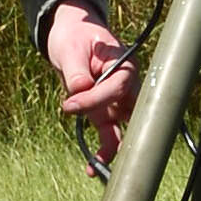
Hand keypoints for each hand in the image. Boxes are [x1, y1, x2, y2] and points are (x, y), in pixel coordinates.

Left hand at [42, 0, 139, 167]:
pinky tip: (93, 167)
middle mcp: (126, 85)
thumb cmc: (74, 35)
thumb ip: (76, 71)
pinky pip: (109, 133)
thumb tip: (80, 90)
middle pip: (131, 111)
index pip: (118, 87)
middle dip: (123, 132)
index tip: (69, 105)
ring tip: (98, 167)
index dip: (95, 99)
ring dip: (113, 147)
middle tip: (106, 152)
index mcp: (124, 64)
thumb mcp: (70, 49)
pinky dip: (104, 151)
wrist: (70, 33)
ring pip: (123, 128)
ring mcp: (116, 100)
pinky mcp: (104, 111)